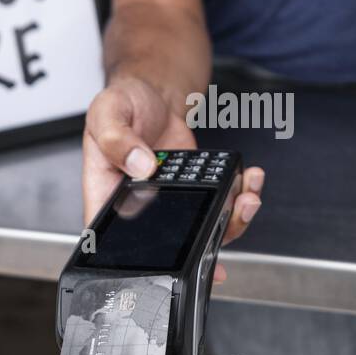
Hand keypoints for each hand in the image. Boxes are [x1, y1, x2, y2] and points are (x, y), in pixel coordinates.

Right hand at [82, 75, 264, 283]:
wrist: (153, 92)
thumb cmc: (123, 104)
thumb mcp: (108, 113)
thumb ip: (117, 140)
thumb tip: (141, 166)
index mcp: (107, 196)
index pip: (117, 242)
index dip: (144, 263)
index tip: (177, 262)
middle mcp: (139, 206)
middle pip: (171, 244)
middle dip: (206, 242)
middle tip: (227, 222)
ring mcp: (171, 201)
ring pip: (202, 229)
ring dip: (231, 220)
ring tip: (246, 196)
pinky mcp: (195, 190)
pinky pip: (218, 205)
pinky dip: (239, 196)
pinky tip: (248, 179)